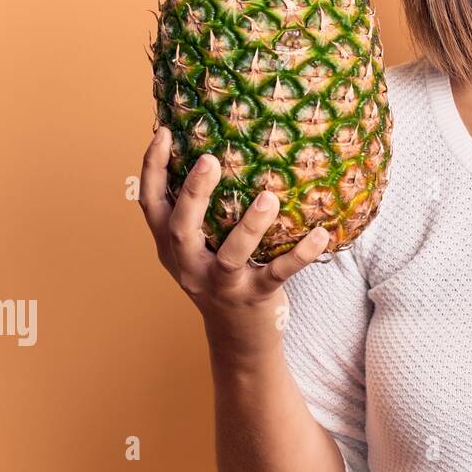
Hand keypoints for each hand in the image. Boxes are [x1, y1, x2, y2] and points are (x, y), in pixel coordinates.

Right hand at [138, 126, 332, 358]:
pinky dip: (301, 254)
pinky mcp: (254, 297)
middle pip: (180, 228)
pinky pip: (279, 273)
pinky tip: (321, 234)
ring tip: (269, 196)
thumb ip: (202, 212)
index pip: (151, 205)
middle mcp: (189, 266)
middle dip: (193, 193)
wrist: (239, 339)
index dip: (152, 169)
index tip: (165, 132)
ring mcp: (221, 284)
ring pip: (230, 254)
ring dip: (250, 225)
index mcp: (172, 248)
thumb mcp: (201, 248)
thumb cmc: (222, 277)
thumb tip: (219, 151)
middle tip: (210, 159)